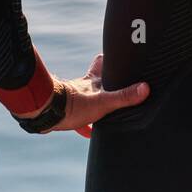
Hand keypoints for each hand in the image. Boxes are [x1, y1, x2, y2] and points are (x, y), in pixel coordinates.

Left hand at [17, 53, 149, 137]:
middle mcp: (84, 87)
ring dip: (95, 105)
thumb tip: (145, 88)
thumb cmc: (73, 104)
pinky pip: (78, 119)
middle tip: (117, 88)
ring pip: (87, 99)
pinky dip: (84, 125)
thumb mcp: (103, 101)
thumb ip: (123, 96)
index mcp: (93, 80)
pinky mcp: (66, 113)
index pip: (102, 61)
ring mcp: (74, 99)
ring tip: (107, 113)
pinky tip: (88, 133)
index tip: (119, 58)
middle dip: (105, 84)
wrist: (46, 113)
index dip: (110, 59)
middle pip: (96, 81)